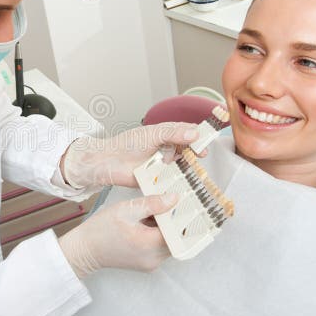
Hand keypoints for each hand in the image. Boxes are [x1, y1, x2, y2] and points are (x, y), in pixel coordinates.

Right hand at [58, 192, 177, 277]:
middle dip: (172, 220)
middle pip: (176, 237)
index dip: (180, 214)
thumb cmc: (100, 230)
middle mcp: (154, 258)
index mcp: (150, 244)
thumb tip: (174, 198)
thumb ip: (152, 204)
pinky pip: (160, 248)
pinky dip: (158, 235)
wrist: (84, 250)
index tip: (180, 201)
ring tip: (152, 213)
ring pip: (169, 242)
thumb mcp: (126, 210)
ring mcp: (151, 263)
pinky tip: (146, 224)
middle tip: (166, 204)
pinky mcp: (147, 264)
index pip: (178, 229)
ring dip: (165, 228)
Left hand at [61, 123, 198, 187]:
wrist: (107, 162)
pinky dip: (179, 182)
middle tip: (201, 156)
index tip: (208, 140)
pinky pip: (173, 181)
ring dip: (189, 169)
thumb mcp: (152, 134)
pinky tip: (184, 183)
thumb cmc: (126, 144)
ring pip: (182, 167)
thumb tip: (195, 132)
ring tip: (196, 171)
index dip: (199, 136)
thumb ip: (173, 133)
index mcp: (166, 135)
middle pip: (188, 151)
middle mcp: (167, 150)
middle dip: (196, 154)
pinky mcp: (159, 180)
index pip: (188, 132)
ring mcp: (163, 165)